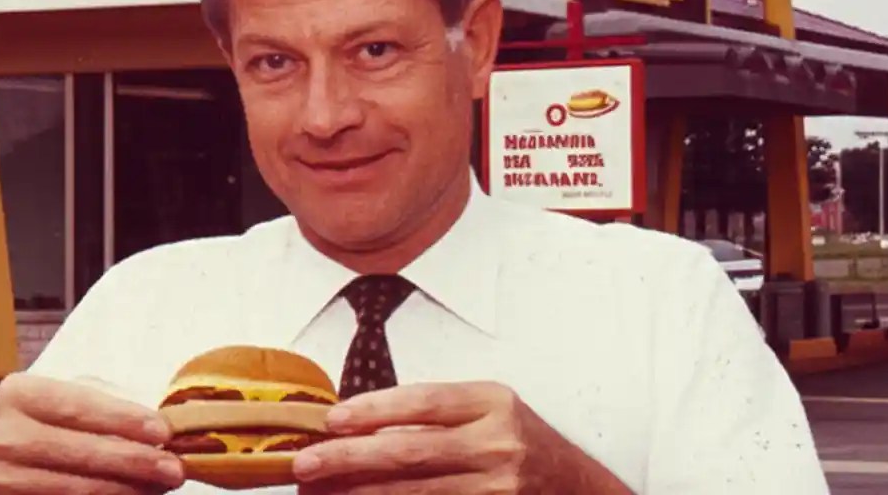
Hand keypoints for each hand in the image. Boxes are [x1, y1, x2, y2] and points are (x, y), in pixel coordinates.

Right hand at [0, 372, 184, 493]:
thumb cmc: (42, 423)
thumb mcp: (63, 398)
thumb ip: (103, 402)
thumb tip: (155, 422)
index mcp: (19, 395)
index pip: (80, 406)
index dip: (124, 419)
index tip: (163, 431)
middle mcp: (5, 436)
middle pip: (82, 451)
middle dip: (135, 461)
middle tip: (175, 467)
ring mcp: (4, 478)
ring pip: (78, 488)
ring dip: (128, 488)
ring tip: (162, 485)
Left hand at [291, 382, 629, 493]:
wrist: (581, 489)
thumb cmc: (524, 444)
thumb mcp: (489, 412)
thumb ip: (437, 415)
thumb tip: (360, 424)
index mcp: (493, 403)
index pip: (423, 401)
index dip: (372, 409)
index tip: (331, 419)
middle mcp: (499, 444)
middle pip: (410, 450)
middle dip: (350, 457)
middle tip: (306, 462)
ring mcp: (499, 488)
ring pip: (415, 492)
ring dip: (360, 494)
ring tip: (319, 492)